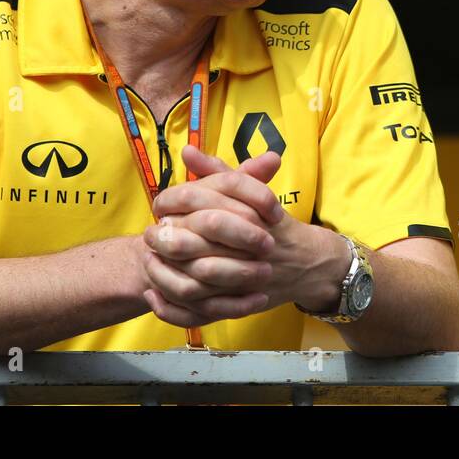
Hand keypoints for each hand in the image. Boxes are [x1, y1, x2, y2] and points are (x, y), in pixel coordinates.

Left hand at [141, 146, 349, 326]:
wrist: (309, 263)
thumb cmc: (272, 223)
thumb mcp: (250, 191)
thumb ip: (217, 170)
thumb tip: (187, 150)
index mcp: (253, 207)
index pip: (206, 197)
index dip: (175, 200)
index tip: (159, 205)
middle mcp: (253, 238)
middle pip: (202, 232)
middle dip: (168, 234)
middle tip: (149, 234)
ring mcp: (251, 272)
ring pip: (201, 273)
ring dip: (168, 269)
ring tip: (150, 261)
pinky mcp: (244, 301)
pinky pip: (203, 308)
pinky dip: (173, 306)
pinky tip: (154, 296)